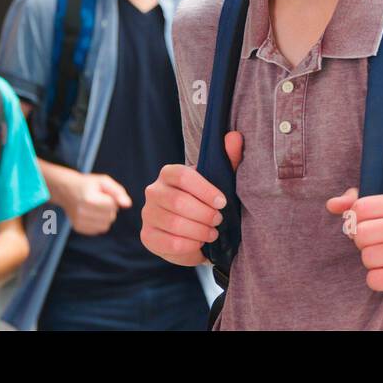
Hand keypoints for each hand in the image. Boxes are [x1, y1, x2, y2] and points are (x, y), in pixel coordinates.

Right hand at [61, 173, 132, 235]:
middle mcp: (82, 212)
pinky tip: (92, 214)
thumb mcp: (104, 181)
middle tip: (100, 201)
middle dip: (110, 209)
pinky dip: (99, 223)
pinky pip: (98, 230)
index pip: (112, 206)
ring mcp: (79, 221)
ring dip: (105, 217)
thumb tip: (128, 205)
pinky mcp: (78, 227)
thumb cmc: (88, 185)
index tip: (104, 194)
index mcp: (89, 199)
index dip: (112, 199)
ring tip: (97, 208)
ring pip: (105, 226)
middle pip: (110, 217)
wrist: (66, 189)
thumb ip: (118, 192)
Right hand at [142, 131, 242, 264]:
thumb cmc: (209, 200)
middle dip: (205, 214)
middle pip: (178, 202)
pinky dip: (190, 246)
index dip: (205, 190)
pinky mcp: (148, 236)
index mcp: (169, 173)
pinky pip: (170, 243)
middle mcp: (153, 191)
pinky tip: (199, 243)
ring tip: (212, 233)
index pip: (183, 176)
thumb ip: (229, 159)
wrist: (196, 228)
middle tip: (219, 220)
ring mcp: (148, 214)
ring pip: (174, 224)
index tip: (222, 202)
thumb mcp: (221, 180)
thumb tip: (235, 137)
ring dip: (199, 231)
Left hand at [326, 187, 382, 299]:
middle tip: (381, 246)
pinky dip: (378, 279)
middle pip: (360, 234)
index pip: (360, 208)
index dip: (358, 221)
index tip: (372, 227)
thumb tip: (331, 204)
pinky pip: (374, 279)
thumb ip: (358, 204)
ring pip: (367, 257)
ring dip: (372, 263)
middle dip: (364, 244)